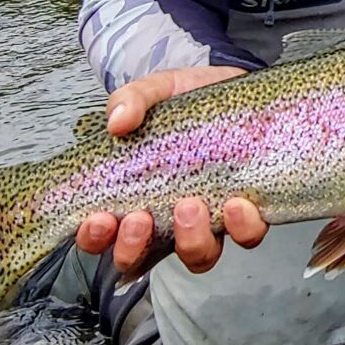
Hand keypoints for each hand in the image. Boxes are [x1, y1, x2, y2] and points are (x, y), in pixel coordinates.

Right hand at [75, 64, 266, 274]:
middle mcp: (169, 217)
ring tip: (190, 205)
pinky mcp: (249, 211)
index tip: (99, 218)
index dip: (95, 239)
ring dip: (189, 241)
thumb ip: (131, 100)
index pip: (103, 234)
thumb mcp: (157, 91)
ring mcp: (209, 219)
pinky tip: (237, 204)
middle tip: (140, 218)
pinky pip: (247, 235)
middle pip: (140, 257)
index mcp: (137, 194)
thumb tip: (116, 122)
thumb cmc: (191, 99)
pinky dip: (241, 227)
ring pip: (197, 256)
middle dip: (133, 247)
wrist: (242, 87)